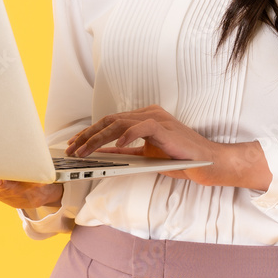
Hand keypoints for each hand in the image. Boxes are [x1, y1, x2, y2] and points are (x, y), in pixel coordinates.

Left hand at [64, 105, 271, 189]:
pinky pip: (141, 128)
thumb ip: (127, 152)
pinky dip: (126, 136)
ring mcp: (156, 119)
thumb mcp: (145, 156)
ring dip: (98, 138)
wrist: (205, 163)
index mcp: (144, 118)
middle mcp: (148, 114)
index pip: (110, 122)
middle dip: (88, 135)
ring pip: (119, 123)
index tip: (74, 144)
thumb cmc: (179, 159)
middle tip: (72, 149)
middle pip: (110, 120)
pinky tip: (116, 147)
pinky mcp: (164, 128)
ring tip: (85, 150)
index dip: (90, 133)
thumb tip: (103, 153)